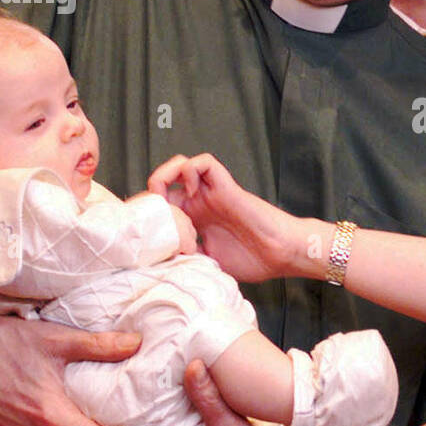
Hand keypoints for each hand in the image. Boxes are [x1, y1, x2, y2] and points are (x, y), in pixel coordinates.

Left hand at [147, 154, 304, 281]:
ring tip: (164, 193)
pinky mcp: (226, 186)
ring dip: (167, 173)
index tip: (145, 229)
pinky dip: (190, 169)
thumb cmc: (254, 260)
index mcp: (195, 221)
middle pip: (166, 182)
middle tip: (150, 212)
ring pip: (182, 165)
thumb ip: (187, 257)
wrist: (280, 254)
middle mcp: (201, 204)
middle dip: (151, 193)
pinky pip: (204, 163)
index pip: (162, 206)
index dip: (150, 213)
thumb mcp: (209, 263)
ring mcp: (213, 193)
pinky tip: (190, 190)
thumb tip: (160, 261)